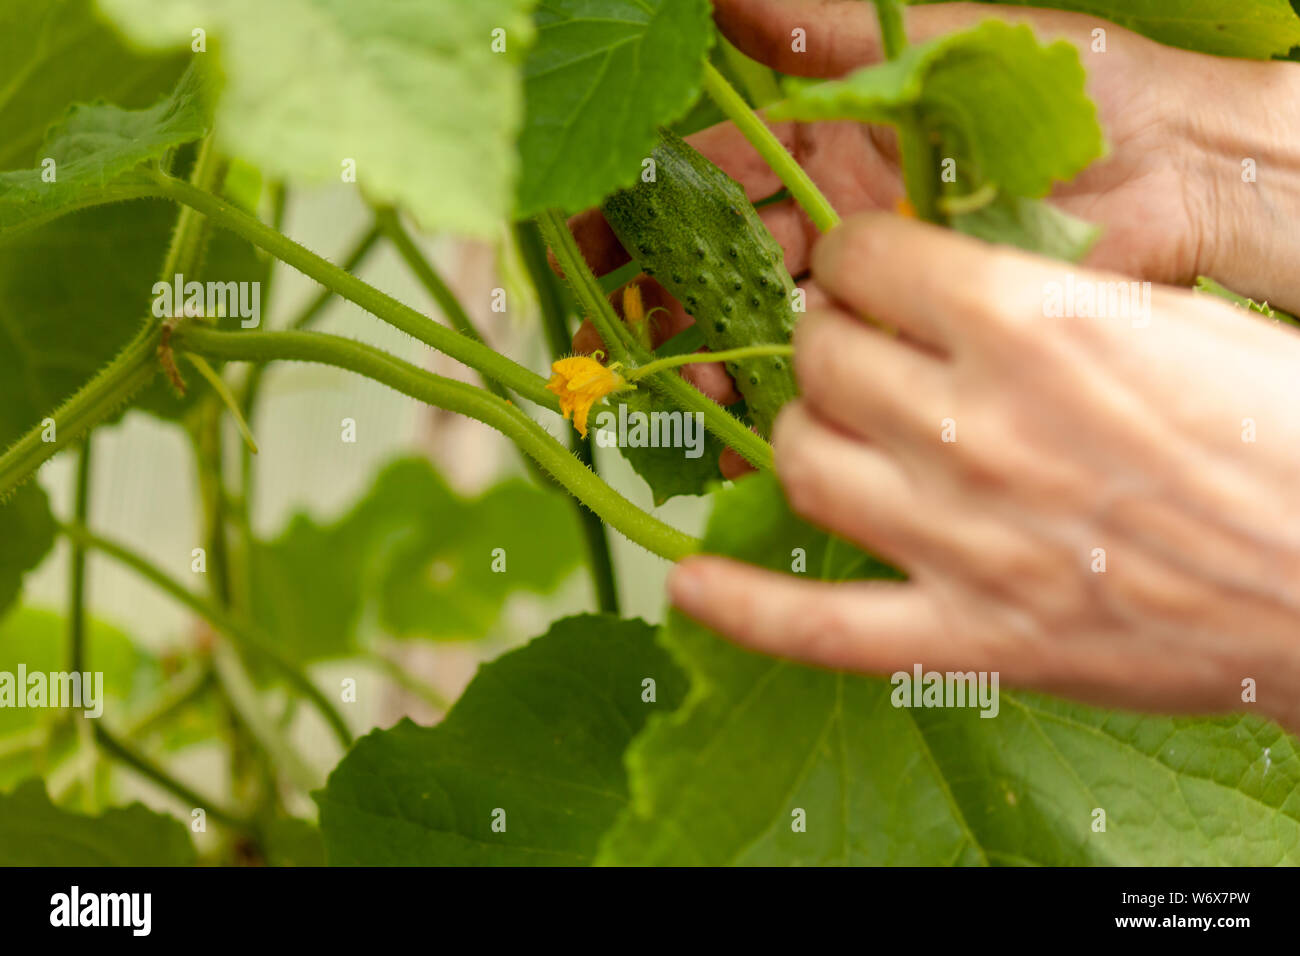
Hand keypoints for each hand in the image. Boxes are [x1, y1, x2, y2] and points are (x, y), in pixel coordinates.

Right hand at [567, 0, 1299, 476]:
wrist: (1172, 166)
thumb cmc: (1058, 85)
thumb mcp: (923, 45)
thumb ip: (810, 29)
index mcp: (819, 138)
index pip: (698, 175)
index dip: (634, 210)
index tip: (581, 247)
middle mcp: (828, 212)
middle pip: (711, 261)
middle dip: (653, 302)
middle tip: (609, 347)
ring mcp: (866, 281)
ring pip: (755, 325)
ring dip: (704, 359)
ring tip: (675, 397)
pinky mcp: (908, 337)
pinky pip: (825, 377)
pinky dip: (777, 405)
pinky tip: (743, 434)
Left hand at [669, 212, 1299, 733]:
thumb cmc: (1282, 434)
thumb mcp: (1164, 321)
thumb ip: (1035, 305)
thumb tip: (943, 295)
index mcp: (1033, 327)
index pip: (868, 262)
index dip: (856, 259)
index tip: (865, 270)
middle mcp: (977, 427)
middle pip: (822, 357)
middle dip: (826, 335)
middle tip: (851, 341)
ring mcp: (963, 541)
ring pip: (799, 463)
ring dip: (798, 431)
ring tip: (827, 425)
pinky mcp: (975, 637)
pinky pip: (820, 628)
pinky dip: (743, 608)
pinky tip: (689, 585)